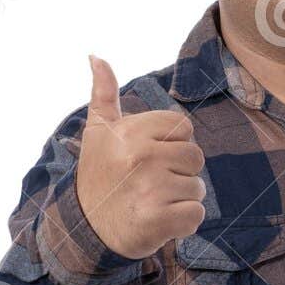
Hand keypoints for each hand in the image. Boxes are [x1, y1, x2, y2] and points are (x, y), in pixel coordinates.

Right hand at [76, 55, 206, 257]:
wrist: (87, 228)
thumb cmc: (99, 175)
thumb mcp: (97, 131)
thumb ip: (103, 93)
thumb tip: (96, 56)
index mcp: (131, 131)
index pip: (183, 128)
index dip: (173, 145)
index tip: (149, 158)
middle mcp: (141, 156)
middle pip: (195, 157)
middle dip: (180, 173)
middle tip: (151, 184)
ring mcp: (151, 188)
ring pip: (197, 187)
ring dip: (180, 199)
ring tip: (152, 202)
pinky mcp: (159, 219)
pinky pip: (196, 214)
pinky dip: (184, 223)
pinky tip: (160, 221)